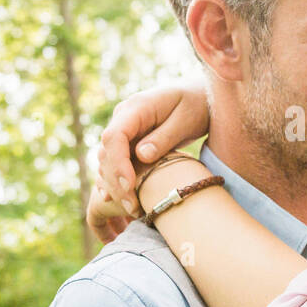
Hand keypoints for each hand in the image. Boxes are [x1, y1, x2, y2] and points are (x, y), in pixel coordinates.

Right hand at [85, 81, 210, 243]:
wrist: (199, 97)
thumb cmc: (196, 104)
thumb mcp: (186, 119)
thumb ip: (164, 137)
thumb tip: (141, 155)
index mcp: (136, 108)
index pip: (114, 136)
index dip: (118, 164)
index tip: (129, 186)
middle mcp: (123, 118)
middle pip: (106, 153)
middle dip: (116, 182)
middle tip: (133, 207)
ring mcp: (124, 130)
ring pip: (107, 161)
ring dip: (116, 186)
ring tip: (133, 209)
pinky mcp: (128, 142)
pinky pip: (115, 164)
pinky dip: (116, 182)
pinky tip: (120, 202)